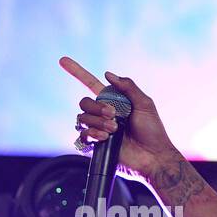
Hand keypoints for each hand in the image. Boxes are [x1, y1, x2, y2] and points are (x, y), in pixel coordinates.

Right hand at [60, 57, 178, 182]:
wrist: (153, 156)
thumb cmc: (153, 132)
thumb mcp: (145, 105)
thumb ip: (128, 87)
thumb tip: (108, 74)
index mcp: (113, 102)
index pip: (91, 84)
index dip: (77, 72)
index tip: (63, 60)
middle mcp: (103, 114)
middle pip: (84, 103)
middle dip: (96, 108)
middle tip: (114, 115)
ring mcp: (99, 129)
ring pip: (82, 118)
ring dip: (98, 122)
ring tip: (114, 130)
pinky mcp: (97, 145)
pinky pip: (83, 135)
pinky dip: (92, 134)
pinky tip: (105, 137)